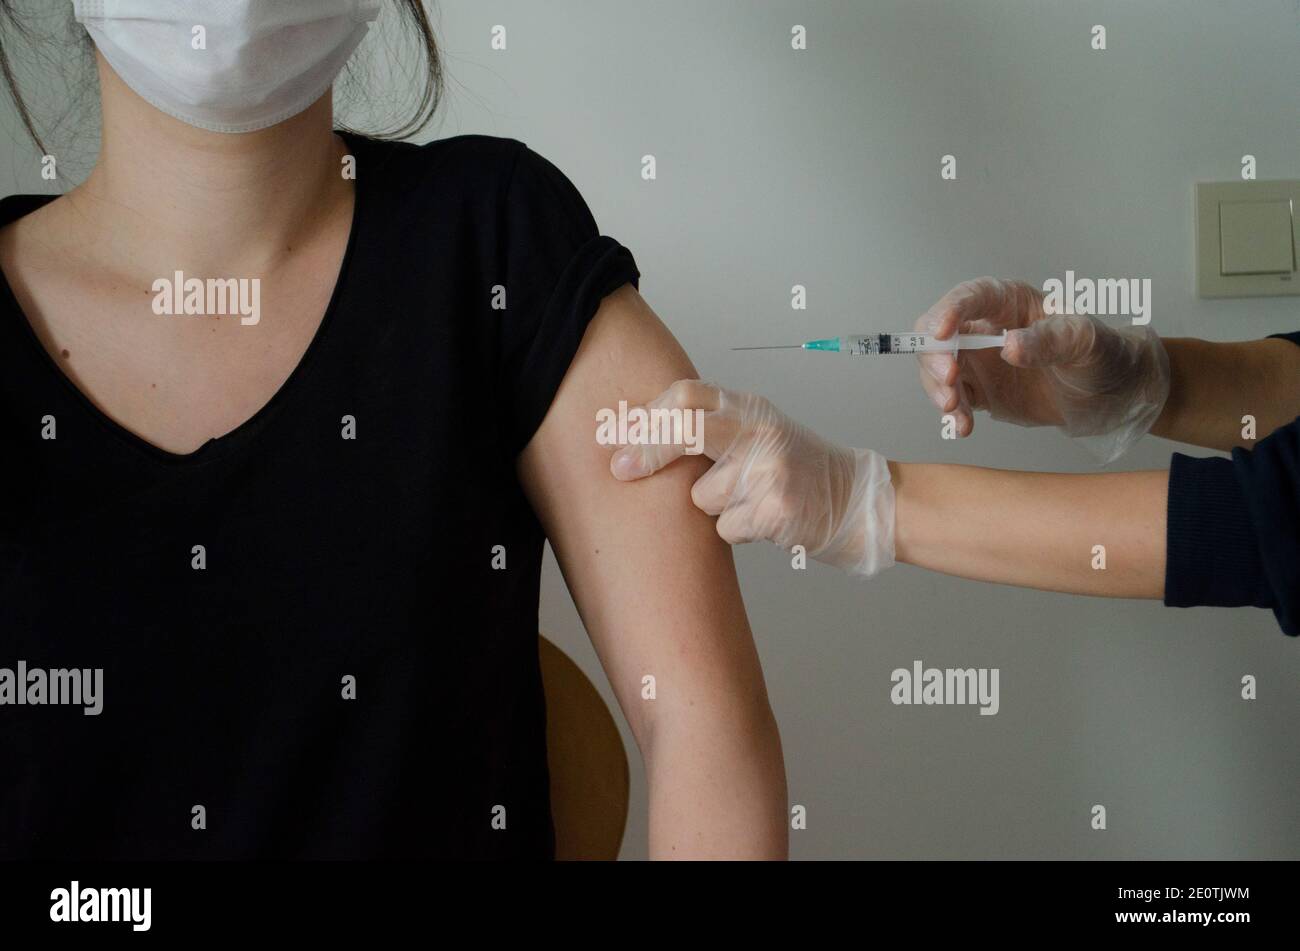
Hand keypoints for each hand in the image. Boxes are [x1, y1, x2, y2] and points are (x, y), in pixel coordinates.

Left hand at [609, 381, 894, 576]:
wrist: (857, 502)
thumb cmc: (797, 470)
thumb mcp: (757, 434)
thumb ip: (710, 429)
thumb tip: (635, 438)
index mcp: (750, 408)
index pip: (686, 396)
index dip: (647, 417)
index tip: (617, 438)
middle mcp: (760, 430)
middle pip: (686, 430)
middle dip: (647, 451)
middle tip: (620, 470)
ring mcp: (770, 467)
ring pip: (701, 496)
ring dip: (714, 509)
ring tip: (749, 503)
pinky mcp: (777, 507)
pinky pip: (725, 527)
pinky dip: (738, 532)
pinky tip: (765, 522)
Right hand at [915, 277, 1169, 461]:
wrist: (1112, 396)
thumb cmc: (1102, 354)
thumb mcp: (1084, 340)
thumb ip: (1049, 340)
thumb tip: (1009, 346)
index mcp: (1008, 302)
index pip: (969, 297)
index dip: (949, 311)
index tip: (942, 333)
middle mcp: (985, 328)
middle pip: (938, 334)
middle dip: (934, 357)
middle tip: (949, 380)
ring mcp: (979, 362)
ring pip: (937, 370)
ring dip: (938, 389)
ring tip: (955, 411)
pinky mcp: (980, 392)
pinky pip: (953, 400)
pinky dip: (952, 414)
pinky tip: (963, 426)